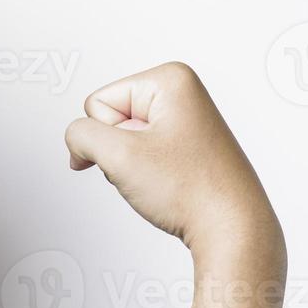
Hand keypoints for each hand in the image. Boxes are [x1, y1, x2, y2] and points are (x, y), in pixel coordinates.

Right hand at [64, 61, 278, 256]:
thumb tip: (76, 138)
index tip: (137, 158)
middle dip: (119, 152)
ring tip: (162, 180)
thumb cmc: (192, 190)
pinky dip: (145, 174)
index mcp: (170, 79)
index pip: (97, 102)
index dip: (106, 137)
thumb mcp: (119, 156)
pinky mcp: (188, 145)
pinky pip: (144, 154)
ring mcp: (187, 120)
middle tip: (151, 171)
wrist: (231, 228)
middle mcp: (183, 93)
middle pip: (112, 118)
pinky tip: (168, 186)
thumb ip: (81, 135)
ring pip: (125, 140)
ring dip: (131, 166)